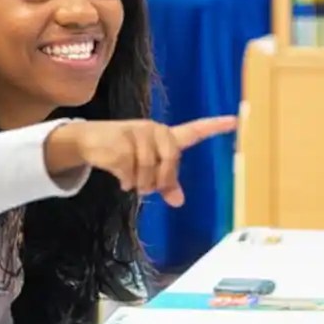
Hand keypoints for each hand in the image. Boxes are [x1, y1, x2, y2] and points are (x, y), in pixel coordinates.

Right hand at [45, 116, 237, 205]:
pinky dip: (126, 182)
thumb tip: (178, 201)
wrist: (88, 139)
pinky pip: (131, 174)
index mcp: (165, 136)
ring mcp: (137, 135)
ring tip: (130, 181)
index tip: (235, 121)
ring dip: (139, 184)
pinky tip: (119, 178)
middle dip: (161, 179)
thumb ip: (165, 181)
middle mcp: (154, 130)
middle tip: (149, 188)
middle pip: (171, 160)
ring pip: (149, 172)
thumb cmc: (122, 152)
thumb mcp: (146, 167)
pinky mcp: (120, 144)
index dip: (215, 127)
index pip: (194, 130)